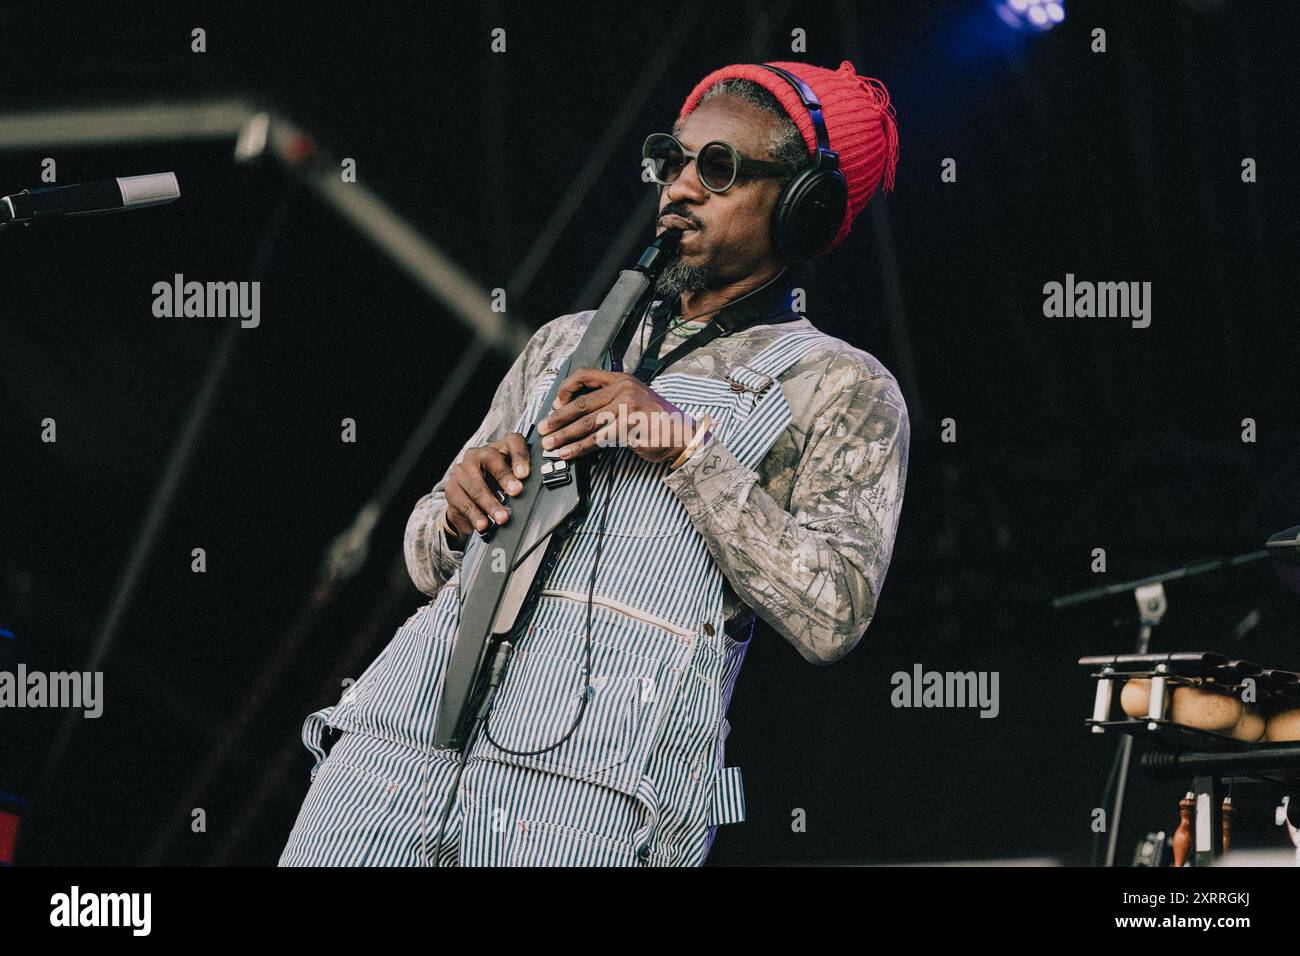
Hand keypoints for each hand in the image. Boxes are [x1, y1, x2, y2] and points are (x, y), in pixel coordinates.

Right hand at [444, 431, 529, 540]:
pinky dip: (475, 515)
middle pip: (491, 459)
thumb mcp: (510, 481)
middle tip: (516, 492)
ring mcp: (462, 470)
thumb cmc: (495, 486)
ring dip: (491, 503)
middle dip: (504, 477)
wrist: (467, 500)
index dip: (520, 456)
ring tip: (501, 517)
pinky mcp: (452, 488)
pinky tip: (483, 524)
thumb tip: (535, 493)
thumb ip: (520, 481)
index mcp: (498, 448)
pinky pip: (464, 502)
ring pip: (476, 485)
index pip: (513, 442)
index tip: (525, 474)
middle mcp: (478, 454)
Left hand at [536, 367, 702, 464]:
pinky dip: (579, 448)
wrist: (682, 435)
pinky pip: (597, 439)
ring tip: (550, 444)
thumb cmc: (656, 421)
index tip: (556, 402)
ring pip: (586, 423)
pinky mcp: (628, 427)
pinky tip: (568, 453)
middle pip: (581, 403)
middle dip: (557, 418)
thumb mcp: (635, 399)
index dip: (566, 388)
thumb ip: (611, 399)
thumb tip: (578, 412)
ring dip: (564, 435)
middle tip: (543, 428)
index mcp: (621, 379)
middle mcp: (623, 390)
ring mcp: (626, 407)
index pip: (585, 375)